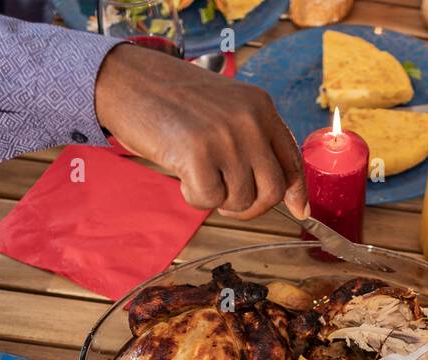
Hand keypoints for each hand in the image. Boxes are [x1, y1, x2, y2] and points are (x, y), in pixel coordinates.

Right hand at [95, 44, 306, 219]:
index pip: (291, 159)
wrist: (128, 80)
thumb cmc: (172, 99)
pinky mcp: (198, 154)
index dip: (296, 191)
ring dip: (218, 199)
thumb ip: (252, 138)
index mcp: (260, 106)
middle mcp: (249, 120)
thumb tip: (281, 192)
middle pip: (272, 190)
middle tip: (228, 201)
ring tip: (198, 174)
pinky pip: (209, 200)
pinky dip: (194, 197)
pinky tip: (182, 175)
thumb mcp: (225, 107)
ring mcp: (225, 137)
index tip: (299, 210)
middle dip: (251, 206)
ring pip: (241, 200)